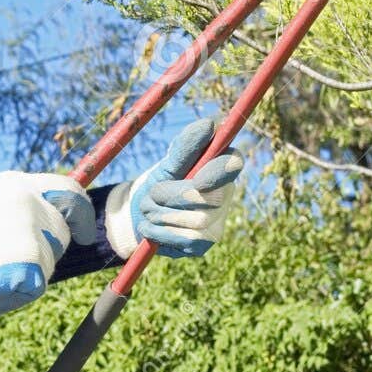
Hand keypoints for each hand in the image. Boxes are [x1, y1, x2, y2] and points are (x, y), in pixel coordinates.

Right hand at [0, 170, 96, 317]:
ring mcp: (32, 229)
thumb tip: (56, 229)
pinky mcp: (32, 259)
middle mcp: (29, 200)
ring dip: (25, 277)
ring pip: (50, 262)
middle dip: (45, 254)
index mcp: (16, 182)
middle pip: (60, 232)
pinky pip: (37, 288)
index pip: (67, 189)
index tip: (84, 232)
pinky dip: (14, 298)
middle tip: (12, 268)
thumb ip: (20, 211)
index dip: (81, 212)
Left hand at [103, 118, 242, 260]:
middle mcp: (224, 196)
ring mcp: (215, 224)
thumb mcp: (168, 164)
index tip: (196, 180)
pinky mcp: (202, 246)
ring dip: (159, 214)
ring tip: (148, 210)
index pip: (232, 164)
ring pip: (194, 220)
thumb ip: (186, 147)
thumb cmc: (159, 183)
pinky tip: (150, 227)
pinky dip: (158, 232)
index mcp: (219, 169)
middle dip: (170, 196)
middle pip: (208, 197)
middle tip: (151, 195)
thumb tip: (210, 125)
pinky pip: (183, 240)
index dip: (217, 173)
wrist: (138, 216)